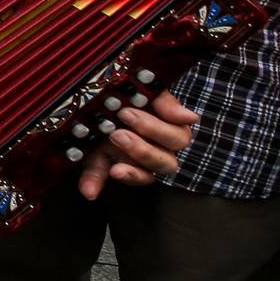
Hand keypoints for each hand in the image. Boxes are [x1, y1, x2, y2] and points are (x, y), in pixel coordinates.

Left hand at [78, 90, 198, 199]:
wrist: (92, 95)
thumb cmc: (124, 92)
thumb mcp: (142, 90)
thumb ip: (164, 101)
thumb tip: (191, 117)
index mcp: (167, 130)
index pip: (177, 139)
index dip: (156, 129)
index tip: (127, 113)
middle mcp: (155, 150)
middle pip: (166, 163)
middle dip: (142, 149)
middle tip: (117, 133)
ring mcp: (131, 161)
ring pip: (145, 176)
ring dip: (131, 171)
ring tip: (111, 156)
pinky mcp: (104, 166)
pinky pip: (101, 179)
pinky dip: (94, 184)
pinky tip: (89, 191)